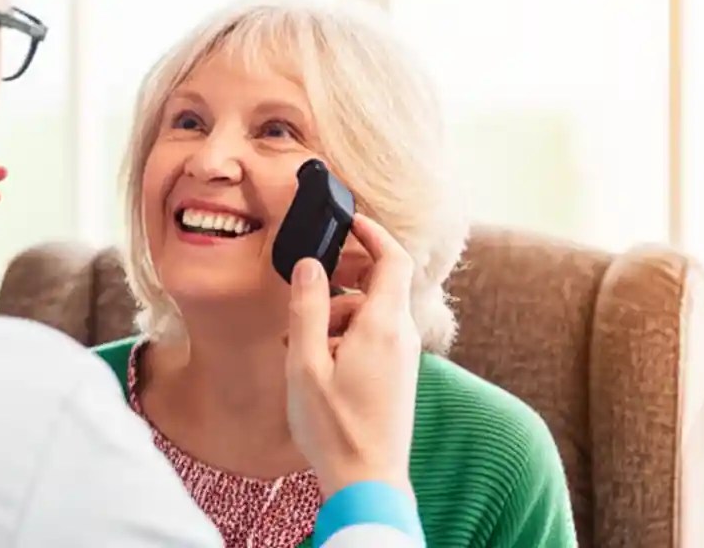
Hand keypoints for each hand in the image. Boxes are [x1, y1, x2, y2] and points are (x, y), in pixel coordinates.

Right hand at [284, 213, 419, 498]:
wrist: (368, 481)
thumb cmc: (335, 429)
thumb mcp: (306, 365)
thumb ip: (308, 309)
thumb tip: (312, 265)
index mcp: (384, 326)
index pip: (394, 258)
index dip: (373, 232)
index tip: (348, 221)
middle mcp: (402, 336)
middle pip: (382, 282)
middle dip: (345, 274)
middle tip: (310, 281)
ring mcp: (403, 356)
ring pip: (373, 311)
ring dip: (338, 312)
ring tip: (299, 336)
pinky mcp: (398, 374)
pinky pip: (375, 335)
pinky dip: (347, 333)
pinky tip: (316, 357)